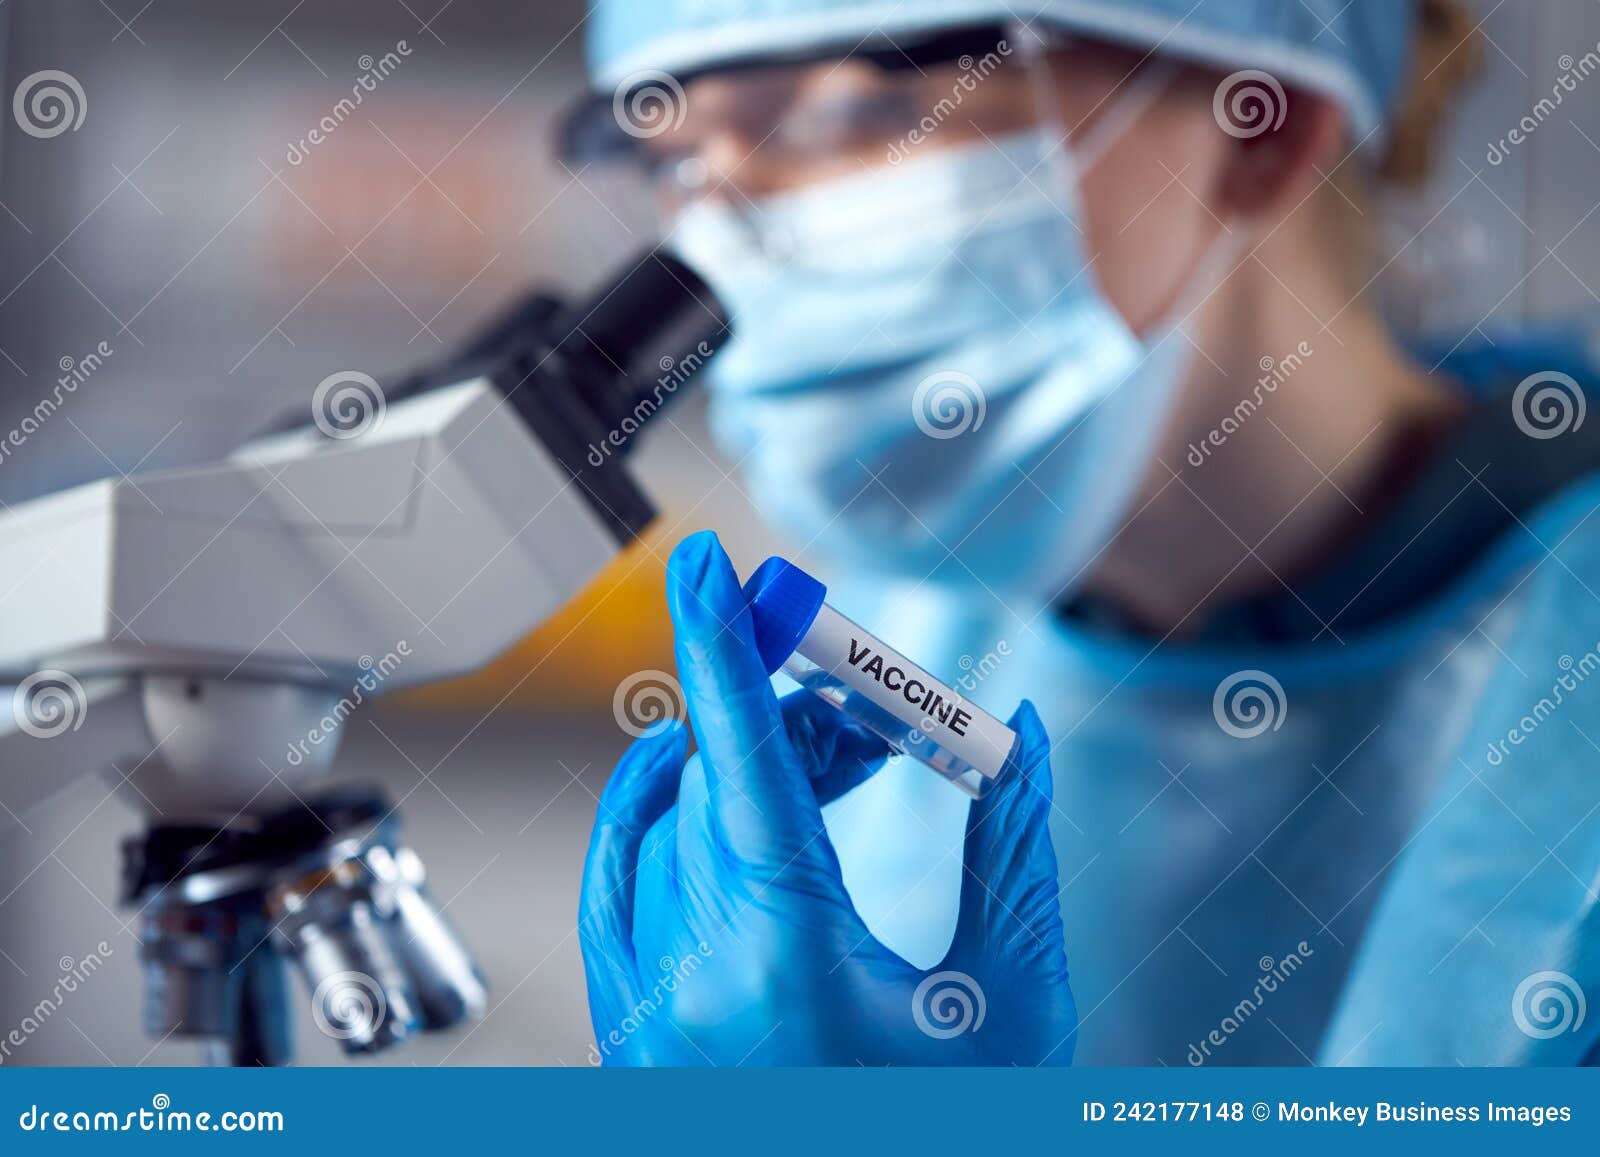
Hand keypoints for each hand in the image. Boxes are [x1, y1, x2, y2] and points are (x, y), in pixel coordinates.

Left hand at [577, 531, 1075, 1065]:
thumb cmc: (959, 1137)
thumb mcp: (1011, 1002)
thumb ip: (1013, 850)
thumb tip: (1011, 734)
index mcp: (786, 966)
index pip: (742, 763)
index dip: (722, 647)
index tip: (702, 562)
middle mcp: (690, 990)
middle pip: (716, 787)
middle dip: (792, 721)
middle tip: (869, 708)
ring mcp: (648, 1021)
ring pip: (663, 832)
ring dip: (740, 771)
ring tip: (835, 765)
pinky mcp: (635, 1041)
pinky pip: (619, 894)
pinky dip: (660, 824)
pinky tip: (714, 792)